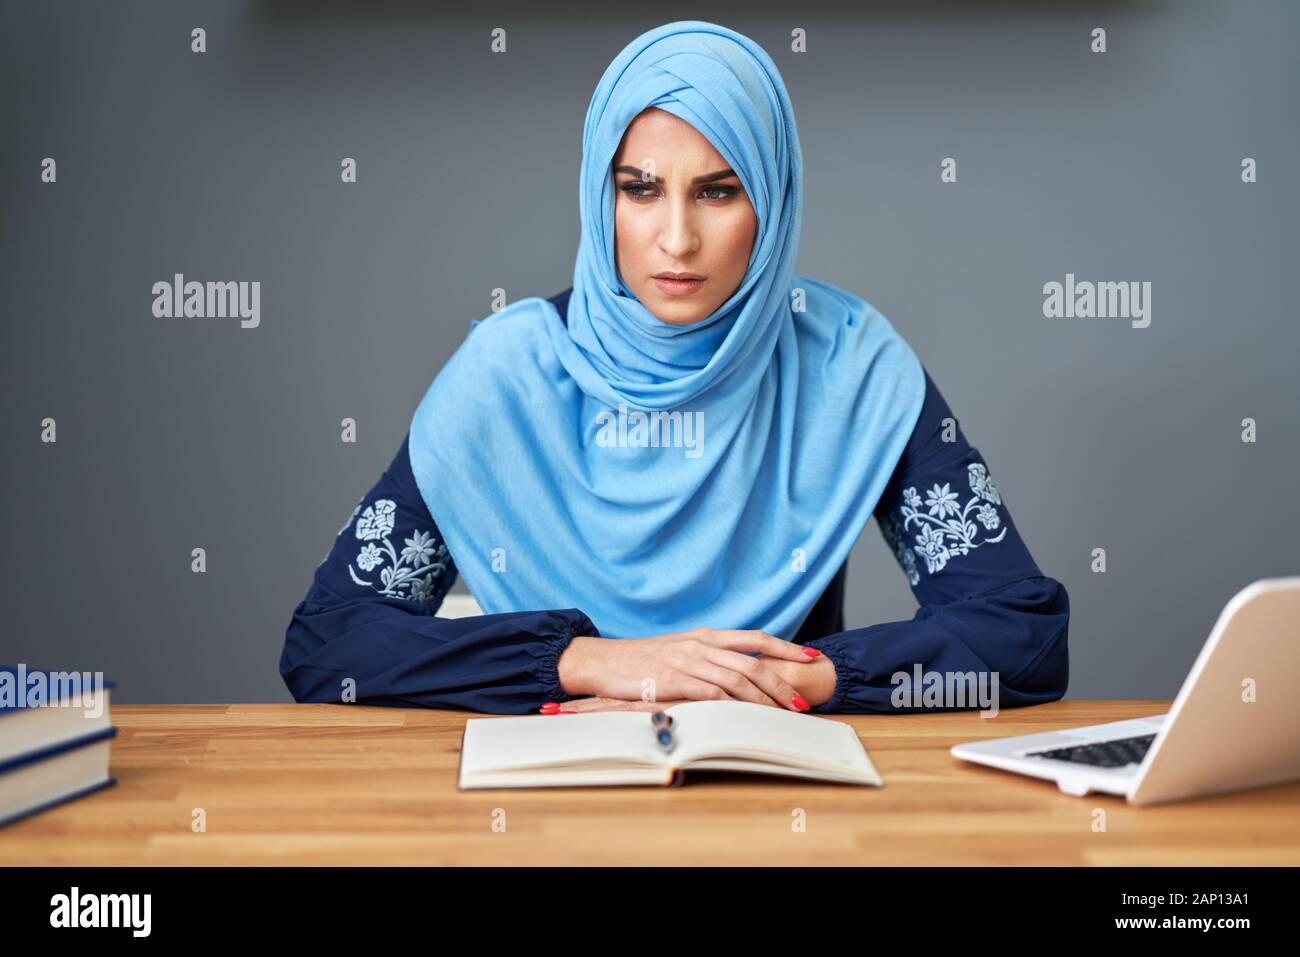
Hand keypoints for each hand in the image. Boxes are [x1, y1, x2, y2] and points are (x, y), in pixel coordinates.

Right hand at [556, 626, 819, 711]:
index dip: (786, 647)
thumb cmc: (640, 661)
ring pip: (739, 678)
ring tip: (782, 714)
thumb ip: (707, 659)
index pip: (755, 638)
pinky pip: (713, 692)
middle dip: (783, 682)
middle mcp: (701, 644)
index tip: (810, 656)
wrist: (603, 662)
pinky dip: (735, 705)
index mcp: (705, 635)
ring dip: (765, 698)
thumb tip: (734, 674)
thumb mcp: (678, 652)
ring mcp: (689, 661)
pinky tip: (748, 717)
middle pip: (754, 661)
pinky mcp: (675, 680)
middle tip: (800, 701)